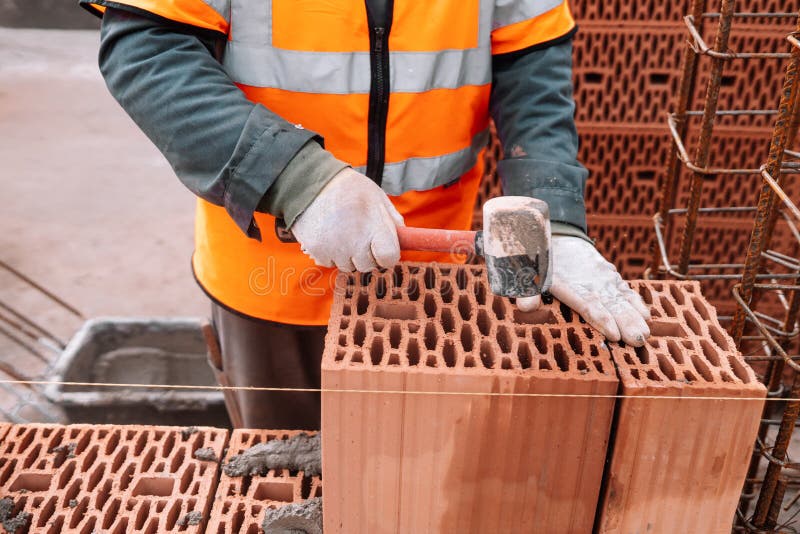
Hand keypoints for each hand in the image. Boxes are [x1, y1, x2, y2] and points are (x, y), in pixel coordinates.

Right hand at [291, 168, 403, 271]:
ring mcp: (334, 248)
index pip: (389, 258)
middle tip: (359, 235)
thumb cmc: (348, 188)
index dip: (388, 255)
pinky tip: (329, 234)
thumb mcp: (376, 196)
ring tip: (342, 231)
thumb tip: (405, 238)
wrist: (309, 182)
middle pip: (368, 265)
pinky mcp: (316, 250)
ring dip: (347, 255)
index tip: (382, 249)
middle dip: (367, 254)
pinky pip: (329, 263)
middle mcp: (355, 240)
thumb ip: (393, 219)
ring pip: (348, 266)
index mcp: (374, 225)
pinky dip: (330, 253)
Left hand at [517, 235, 650, 345]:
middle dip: (626, 323)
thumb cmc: (542, 260)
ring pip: (621, 299)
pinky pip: (625, 290)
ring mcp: (603, 278)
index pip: (588, 304)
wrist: (559, 235)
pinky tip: (646, 316)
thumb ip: (528, 291)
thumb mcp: (530, 274)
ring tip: (646, 334)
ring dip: (634, 317)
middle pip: (610, 305)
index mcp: (570, 284)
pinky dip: (636, 302)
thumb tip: (525, 307)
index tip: (615, 335)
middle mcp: (591, 282)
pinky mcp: (610, 275)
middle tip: (639, 340)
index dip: (602, 320)